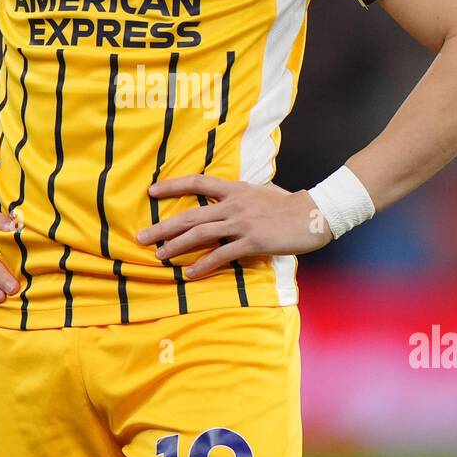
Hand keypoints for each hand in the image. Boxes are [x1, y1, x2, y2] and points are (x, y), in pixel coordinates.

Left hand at [137, 175, 333, 279]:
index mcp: (235, 189)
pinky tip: (190, 273)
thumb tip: (227, 198)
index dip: (172, 186)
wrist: (315, 213)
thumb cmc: (289, 204)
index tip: (151, 191)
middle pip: (190, 215)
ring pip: (200, 235)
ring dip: (176, 246)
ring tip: (159, 256)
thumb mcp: (261, 191)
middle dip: (163, 227)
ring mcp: (242, 223)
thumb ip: (241, 195)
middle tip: (141, 237)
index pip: (197, 183)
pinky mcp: (252, 242)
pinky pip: (222, 255)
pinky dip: (203, 265)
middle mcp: (234, 205)